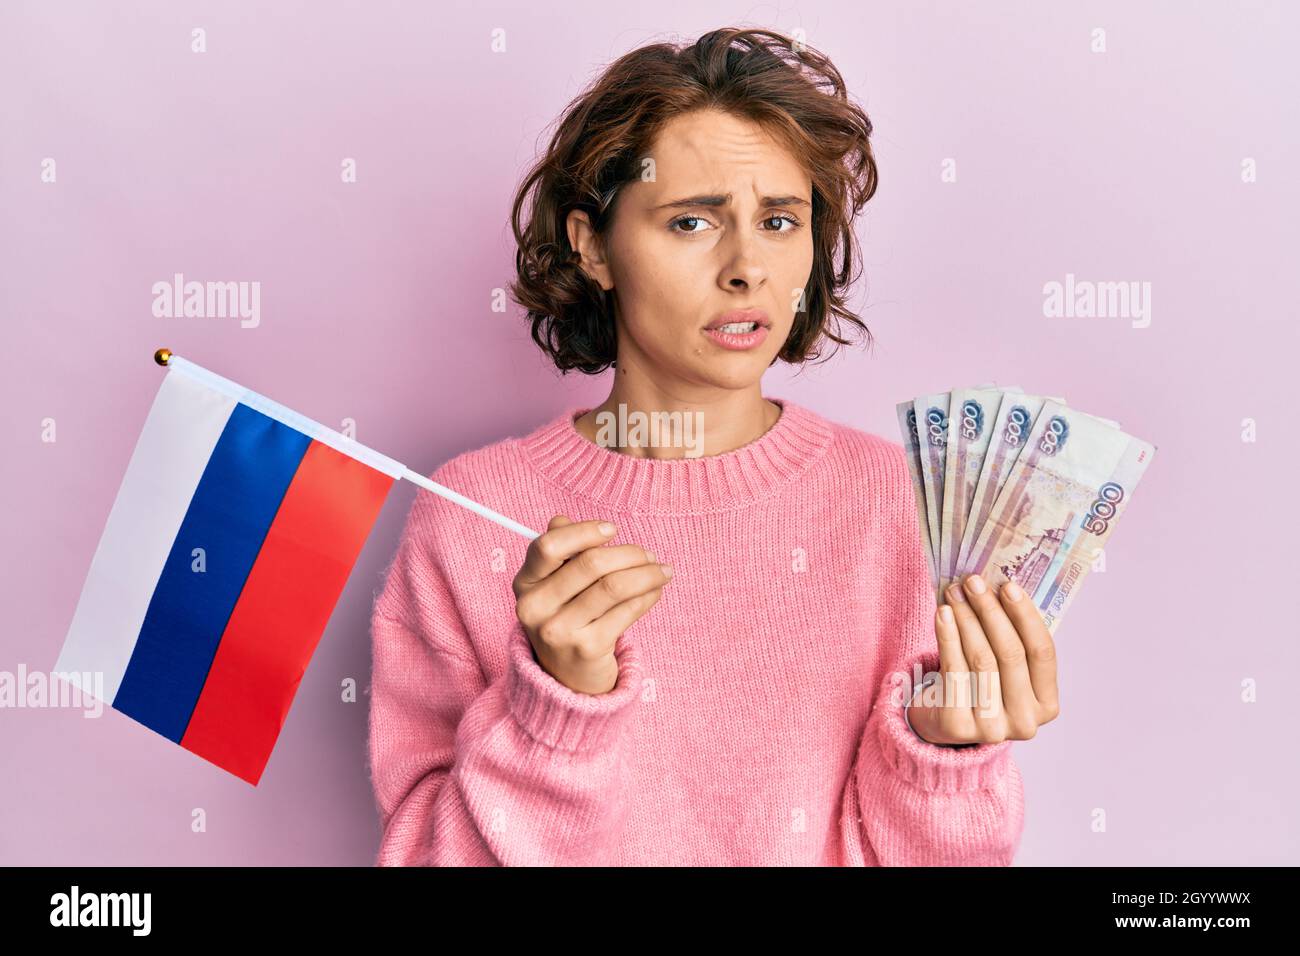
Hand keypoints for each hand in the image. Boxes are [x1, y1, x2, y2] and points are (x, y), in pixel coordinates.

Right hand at [512, 514, 672, 694]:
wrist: (567, 678)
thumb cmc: (567, 617)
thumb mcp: (553, 586)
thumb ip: (558, 552)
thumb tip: (562, 520)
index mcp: (525, 584)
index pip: (548, 546)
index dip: (584, 532)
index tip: (613, 530)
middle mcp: (535, 608)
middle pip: (590, 563)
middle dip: (629, 554)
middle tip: (649, 556)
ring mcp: (559, 631)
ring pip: (613, 586)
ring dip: (646, 574)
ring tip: (662, 571)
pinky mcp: (587, 649)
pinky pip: (626, 611)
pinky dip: (647, 596)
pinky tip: (655, 592)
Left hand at [906, 573, 1059, 745]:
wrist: (941, 720)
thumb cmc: (979, 683)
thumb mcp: (1004, 669)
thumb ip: (1011, 639)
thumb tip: (998, 587)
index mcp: (1047, 704)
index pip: (1042, 652)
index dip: (1025, 616)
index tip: (1007, 585)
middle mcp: (1026, 722)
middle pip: (1011, 654)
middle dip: (991, 612)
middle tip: (974, 583)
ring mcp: (993, 729)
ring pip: (981, 660)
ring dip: (967, 619)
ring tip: (955, 593)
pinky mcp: (958, 727)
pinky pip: (953, 671)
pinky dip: (947, 637)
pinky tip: (942, 615)